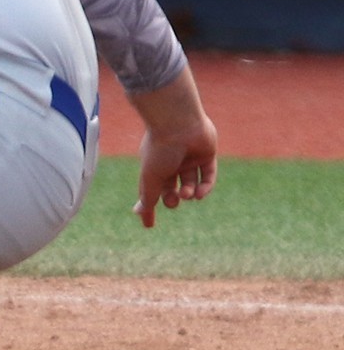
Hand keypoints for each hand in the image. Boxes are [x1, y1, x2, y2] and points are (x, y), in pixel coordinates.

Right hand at [127, 67, 217, 227]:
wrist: (178, 124)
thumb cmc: (160, 149)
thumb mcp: (150, 177)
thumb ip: (147, 197)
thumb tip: (140, 213)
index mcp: (153, 166)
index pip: (149, 190)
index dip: (148, 207)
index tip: (149, 225)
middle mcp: (170, 162)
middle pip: (172, 188)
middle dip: (171, 198)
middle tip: (172, 201)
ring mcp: (189, 158)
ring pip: (191, 183)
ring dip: (189, 193)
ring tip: (186, 193)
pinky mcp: (206, 155)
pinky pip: (208, 175)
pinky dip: (205, 187)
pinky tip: (200, 193)